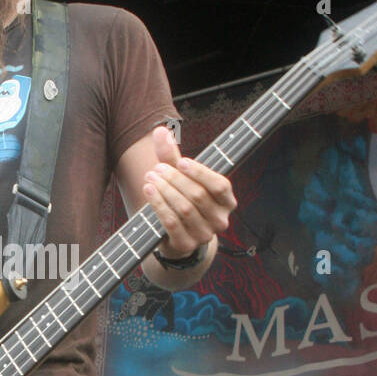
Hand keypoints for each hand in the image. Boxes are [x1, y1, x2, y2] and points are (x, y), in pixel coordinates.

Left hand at [144, 127, 235, 256]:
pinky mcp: (186, 245)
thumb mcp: (179, 178)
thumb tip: (160, 130)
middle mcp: (220, 220)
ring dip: (165, 190)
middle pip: (198, 195)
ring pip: (184, 208)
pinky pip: (171, 223)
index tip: (181, 162)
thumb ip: (172, 156)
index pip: (220, 186)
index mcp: (227, 202)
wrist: (175, 237)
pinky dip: (158, 205)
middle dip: (175, 179)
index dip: (201, 173)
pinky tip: (149, 191)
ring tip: (150, 178)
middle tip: (157, 169)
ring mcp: (204, 235)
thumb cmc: (181, 199)